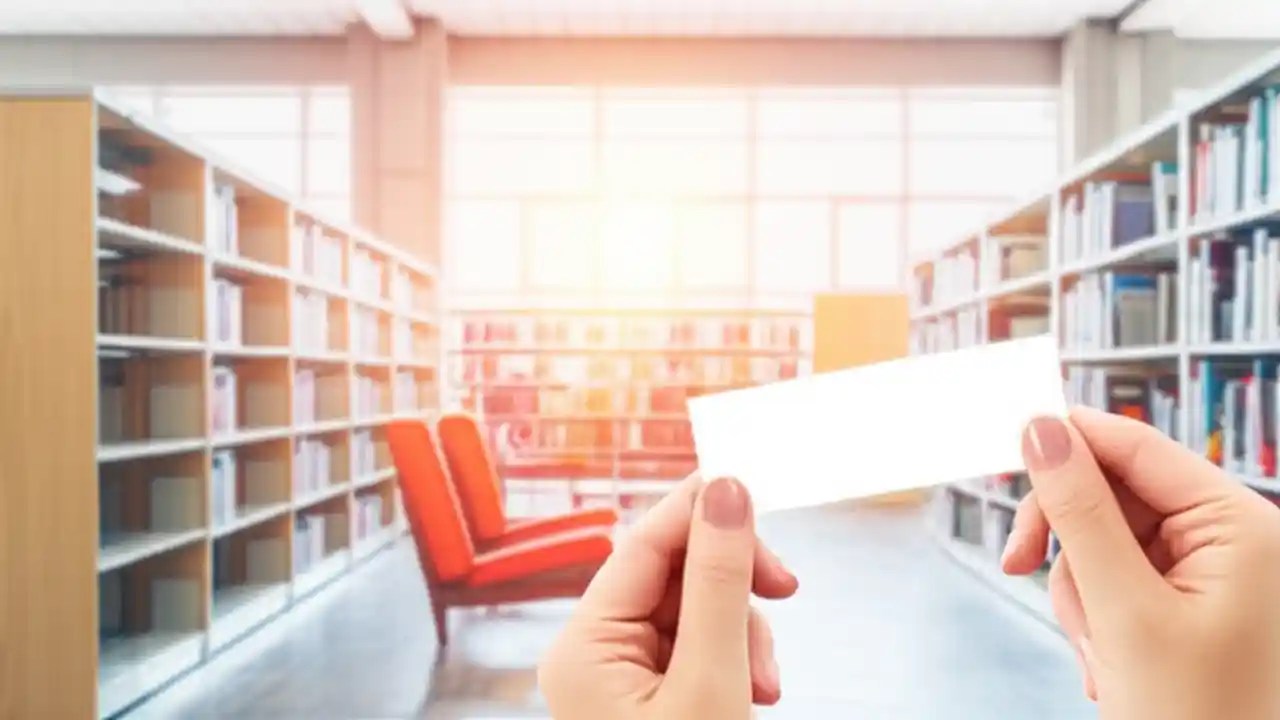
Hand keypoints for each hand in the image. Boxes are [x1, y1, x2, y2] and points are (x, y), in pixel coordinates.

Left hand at [538, 474, 798, 718]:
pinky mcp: (651, 697)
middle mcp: (592, 654)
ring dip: (742, 634)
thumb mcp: (711, 679)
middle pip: (675, 575)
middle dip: (734, 590)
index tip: (759, 495)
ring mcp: (621, 678)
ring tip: (763, 686)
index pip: (646, 543)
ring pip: (696, 612)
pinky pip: (699, 649)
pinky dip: (734, 661)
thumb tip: (727, 489)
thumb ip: (720, 584)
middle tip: (785, 592)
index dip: (704, 512)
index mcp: (582, 644)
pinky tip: (754, 694)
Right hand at [1003, 406, 1279, 719]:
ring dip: (1080, 592)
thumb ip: (1079, 513)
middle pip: (1113, 493)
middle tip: (1017, 567)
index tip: (1005, 448)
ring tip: (1096, 653)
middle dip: (1069, 542)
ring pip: (1105, 539)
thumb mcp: (1122, 611)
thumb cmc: (1193, 717)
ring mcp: (1212, 571)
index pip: (1136, 447)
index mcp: (1241, 525)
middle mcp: (1233, 537)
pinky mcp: (1189, 601)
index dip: (1067, 443)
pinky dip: (1096, 614)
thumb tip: (1041, 429)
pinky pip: (1117, 577)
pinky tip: (1107, 662)